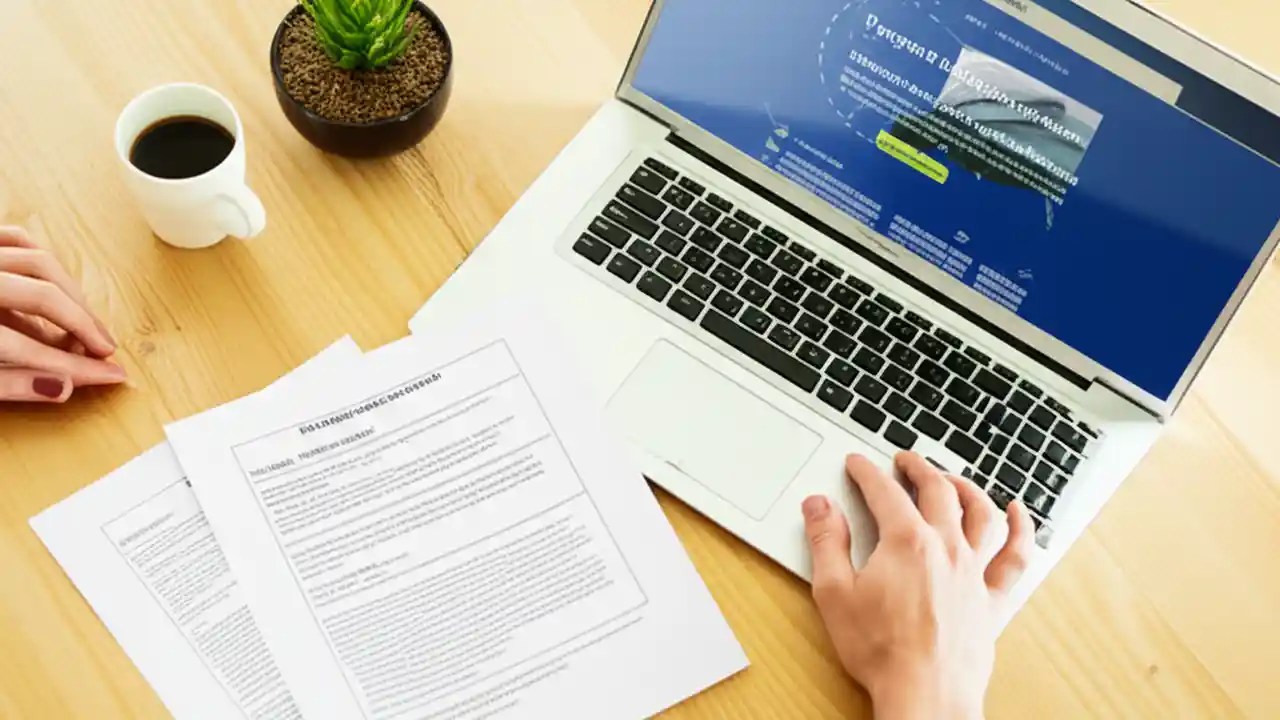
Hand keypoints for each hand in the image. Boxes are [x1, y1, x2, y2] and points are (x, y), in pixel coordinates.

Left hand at [0, 226, 125, 401]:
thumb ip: (8, 385)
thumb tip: (62, 389)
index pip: (31, 348)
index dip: (76, 367)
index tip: (110, 376)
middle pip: (45, 296)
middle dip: (82, 326)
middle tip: (104, 350)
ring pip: (41, 262)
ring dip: (71, 294)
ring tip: (85, 323)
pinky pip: (18, 239)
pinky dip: (43, 261)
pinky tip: (55, 286)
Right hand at [802, 452, 1034, 719]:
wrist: (925, 694)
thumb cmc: (881, 650)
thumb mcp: (835, 593)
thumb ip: (826, 542)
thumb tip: (818, 505)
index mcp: (906, 542)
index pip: (884, 492)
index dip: (868, 472)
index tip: (858, 464)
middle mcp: (946, 548)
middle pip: (937, 491)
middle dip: (918, 468)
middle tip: (905, 460)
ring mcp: (974, 572)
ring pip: (981, 514)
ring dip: (967, 488)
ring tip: (953, 479)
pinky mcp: (992, 600)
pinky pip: (1015, 558)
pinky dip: (1021, 529)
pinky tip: (1018, 513)